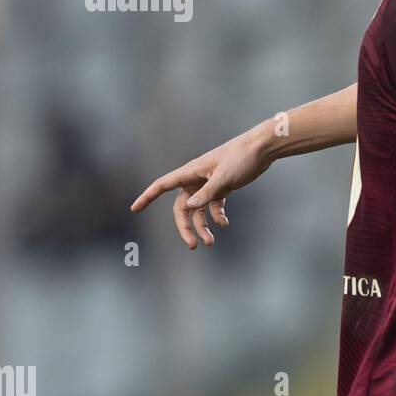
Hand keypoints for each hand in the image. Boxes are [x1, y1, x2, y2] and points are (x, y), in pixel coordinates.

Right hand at [129, 128, 273, 248]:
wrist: (261, 149)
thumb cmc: (241, 158)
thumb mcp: (224, 177)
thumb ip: (207, 193)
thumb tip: (190, 208)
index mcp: (190, 172)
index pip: (163, 185)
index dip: (147, 196)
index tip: (134, 208)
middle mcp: (196, 179)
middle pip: (182, 208)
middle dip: (185, 227)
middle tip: (192, 245)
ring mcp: (208, 185)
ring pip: (198, 211)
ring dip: (202, 227)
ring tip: (210, 243)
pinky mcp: (222, 188)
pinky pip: (213, 207)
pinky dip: (217, 217)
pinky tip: (224, 224)